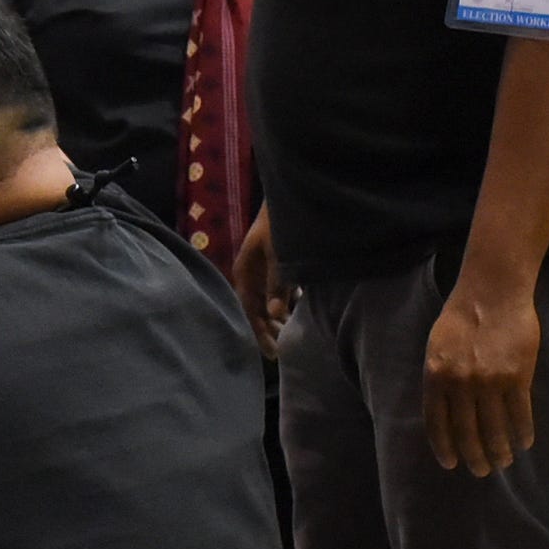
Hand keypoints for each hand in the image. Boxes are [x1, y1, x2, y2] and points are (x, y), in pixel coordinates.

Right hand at [231, 206, 288, 357]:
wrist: (292, 194)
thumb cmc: (281, 222)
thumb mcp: (280, 254)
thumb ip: (277, 284)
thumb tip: (274, 314)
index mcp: (245, 270)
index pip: (249, 309)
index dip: (260, 332)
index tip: (273, 354)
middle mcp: (252, 272)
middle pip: (258, 308)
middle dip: (270, 328)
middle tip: (285, 349)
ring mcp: (265, 267)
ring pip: (271, 299)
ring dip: (281, 316)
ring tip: (293, 334)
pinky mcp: (279, 262)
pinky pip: (282, 288)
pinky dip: (290, 301)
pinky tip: (302, 311)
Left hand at [421, 270, 542, 474]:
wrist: (492, 291)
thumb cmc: (461, 317)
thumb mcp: (437, 348)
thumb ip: (438, 379)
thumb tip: (444, 413)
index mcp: (435, 377)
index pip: (437, 425)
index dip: (444, 448)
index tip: (451, 464)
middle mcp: (460, 384)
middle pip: (467, 434)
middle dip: (475, 457)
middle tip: (483, 470)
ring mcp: (489, 382)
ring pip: (495, 430)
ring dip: (501, 451)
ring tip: (504, 460)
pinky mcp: (517, 377)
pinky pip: (520, 415)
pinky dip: (523, 433)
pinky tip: (525, 442)